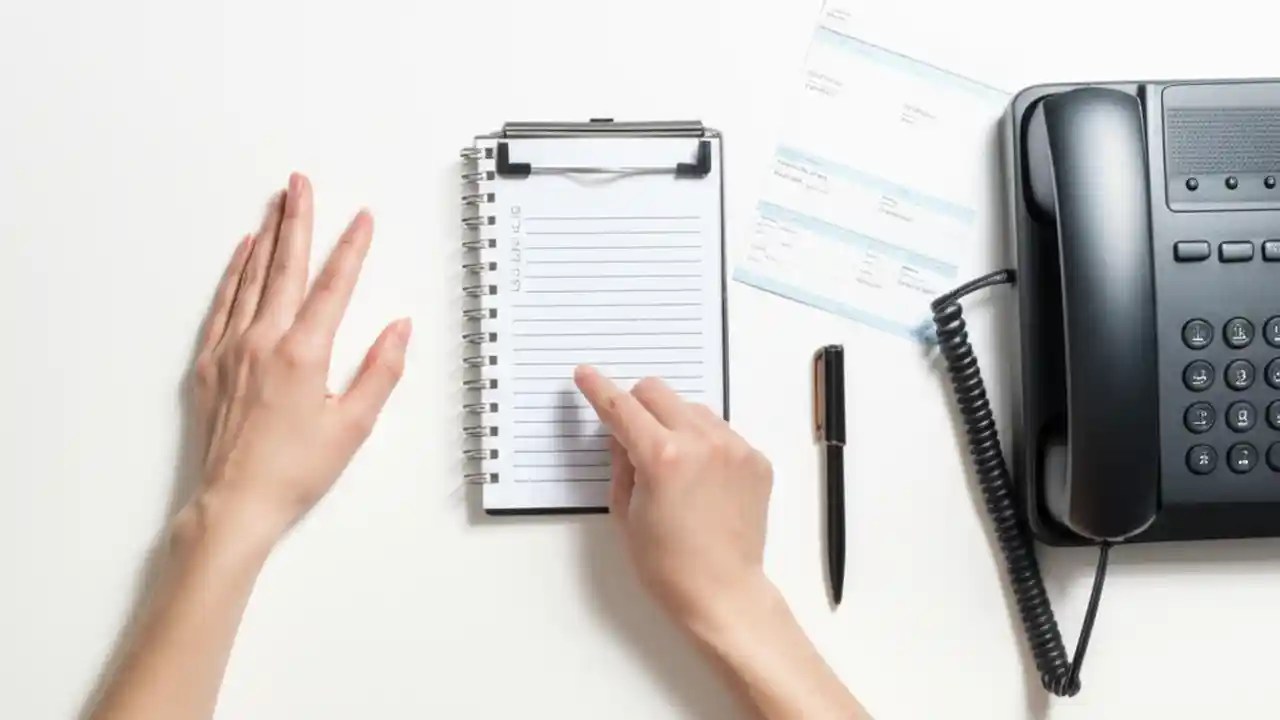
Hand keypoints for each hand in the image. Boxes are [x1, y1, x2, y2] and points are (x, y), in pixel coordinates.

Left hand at [183, 173, 409, 544]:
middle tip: (300, 183)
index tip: (363, 218)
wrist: (233, 503)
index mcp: (303, 353)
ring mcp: (231, 348)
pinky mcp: (208, 363)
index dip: (351, 248)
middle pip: (285, 267)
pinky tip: (243, 253)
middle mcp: (263, 341)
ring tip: (276, 204)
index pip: (333, 286)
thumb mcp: (353, 426)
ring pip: (252, 278)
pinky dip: (234, 274)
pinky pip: (223, 304)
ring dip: (267, 238)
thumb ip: (380, 371)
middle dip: (296, 221)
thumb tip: (399, 328)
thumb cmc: (295, 471)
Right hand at [573, 366, 772, 629]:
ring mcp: (734, 448)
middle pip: (657, 392)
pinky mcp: (755, 460)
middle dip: (637, 405)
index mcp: (663, 457)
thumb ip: (620, 462)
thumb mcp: (625, 512)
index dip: (598, 389)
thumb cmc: (667, 564)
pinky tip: (701, 480)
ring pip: (692, 408)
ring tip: (672, 465)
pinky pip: (721, 432)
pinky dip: (704, 443)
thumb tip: (621, 433)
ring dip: (673, 422)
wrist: (723, 591)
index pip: (622, 408)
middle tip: (632, 434)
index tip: (586, 374)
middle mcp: (702, 442)